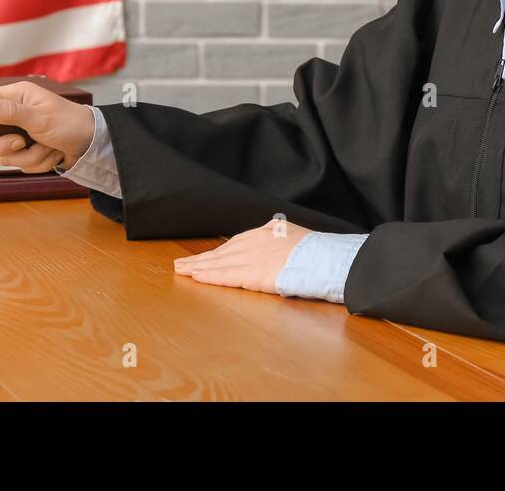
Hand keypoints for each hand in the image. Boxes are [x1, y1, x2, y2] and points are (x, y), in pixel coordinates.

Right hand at [0, 81, 94, 173]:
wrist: (93, 144)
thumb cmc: (71, 124)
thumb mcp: (40, 118)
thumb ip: (10, 113)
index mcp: (14, 97)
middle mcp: (13, 114)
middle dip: (6, 147)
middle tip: (23, 142)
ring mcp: (19, 133)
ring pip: (4, 155)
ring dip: (29, 157)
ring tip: (48, 147)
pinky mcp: (27, 150)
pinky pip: (19, 164)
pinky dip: (37, 163)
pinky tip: (53, 154)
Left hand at [172, 218, 312, 293]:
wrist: (323, 258)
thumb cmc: (314, 250)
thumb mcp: (293, 234)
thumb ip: (279, 233)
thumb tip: (275, 227)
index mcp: (264, 233)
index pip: (234, 244)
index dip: (217, 252)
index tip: (204, 257)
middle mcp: (253, 243)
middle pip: (221, 252)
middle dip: (200, 259)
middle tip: (181, 264)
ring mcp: (251, 258)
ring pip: (218, 263)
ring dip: (198, 267)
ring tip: (181, 270)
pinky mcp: (251, 274)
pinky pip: (225, 276)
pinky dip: (209, 276)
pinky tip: (196, 276)